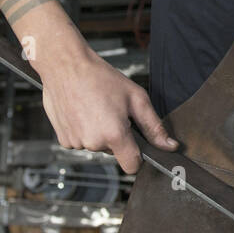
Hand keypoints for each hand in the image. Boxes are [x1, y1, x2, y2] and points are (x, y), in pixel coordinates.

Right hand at [35, 41, 177, 174]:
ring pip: (97, 146)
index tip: (136, 143)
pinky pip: (81, 142)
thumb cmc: (99, 77)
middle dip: (117, 137)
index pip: (132, 166)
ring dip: (99, 133)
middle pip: (115, 153)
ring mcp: (76, 143)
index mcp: (114, 135)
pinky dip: (84, 131)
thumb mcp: (136, 98)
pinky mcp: (64, 140)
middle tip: (113, 112)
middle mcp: (93, 143)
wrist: (65, 66)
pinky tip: (83, 112)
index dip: (137, 157)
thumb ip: (154, 126)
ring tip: (95, 109)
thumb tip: (169, 145)